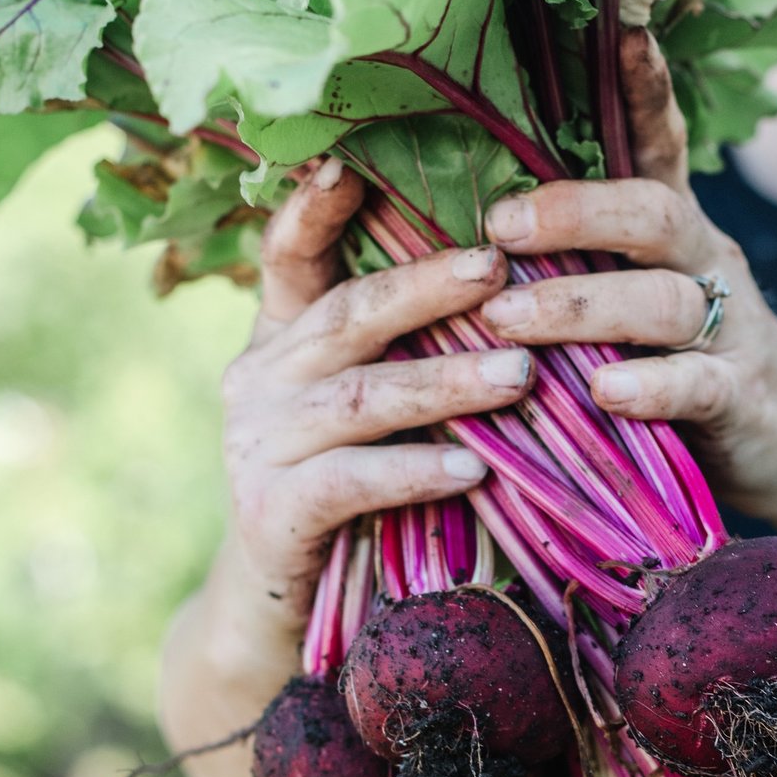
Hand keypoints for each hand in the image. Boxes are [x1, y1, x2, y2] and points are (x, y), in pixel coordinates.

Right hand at [220, 158, 532, 629]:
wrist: (277, 616)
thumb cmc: (351, 500)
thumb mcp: (371, 414)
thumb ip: (404, 353)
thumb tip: (507, 280)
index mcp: (280, 341)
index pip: (290, 255)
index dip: (316, 207)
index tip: (356, 159)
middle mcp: (257, 380)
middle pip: (345, 315)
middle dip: (426, 288)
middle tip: (501, 269)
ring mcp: (257, 447)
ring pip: (360, 397)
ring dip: (445, 383)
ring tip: (520, 373)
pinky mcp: (271, 513)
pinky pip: (350, 481)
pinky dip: (414, 472)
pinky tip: (474, 470)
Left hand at [479, 30, 776, 517]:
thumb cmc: (680, 361)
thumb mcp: (639, 294)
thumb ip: (580, 254)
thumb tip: (470, 211)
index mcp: (675, 230)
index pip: (659, 142)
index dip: (644, 87)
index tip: (622, 28)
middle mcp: (709, 262)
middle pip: (654, 213)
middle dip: (575, 213)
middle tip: (498, 226)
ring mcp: (733, 328)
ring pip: (665, 300)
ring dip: (582, 306)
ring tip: (508, 319)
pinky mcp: (744, 398)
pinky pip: (698, 384)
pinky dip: (650, 386)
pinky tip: (603, 392)